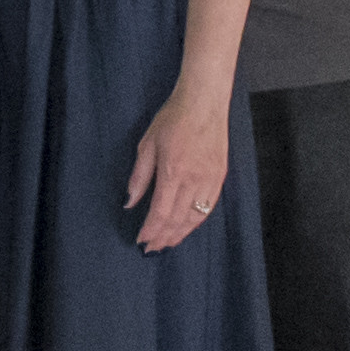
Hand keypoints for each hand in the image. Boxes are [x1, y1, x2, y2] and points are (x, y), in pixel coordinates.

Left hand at [122, 86, 230, 251]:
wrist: (204, 102)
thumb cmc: (173, 118)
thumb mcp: (147, 144)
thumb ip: (139, 177)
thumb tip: (129, 203)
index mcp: (173, 172)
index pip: (160, 212)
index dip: (151, 230)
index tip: (142, 241)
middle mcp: (194, 180)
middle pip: (178, 219)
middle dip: (164, 237)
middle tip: (152, 249)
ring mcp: (210, 179)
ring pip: (195, 217)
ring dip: (180, 234)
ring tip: (168, 243)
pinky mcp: (219, 176)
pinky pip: (208, 207)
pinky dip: (196, 221)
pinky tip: (187, 227)